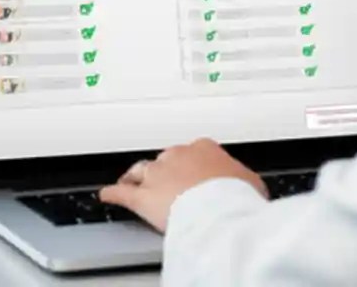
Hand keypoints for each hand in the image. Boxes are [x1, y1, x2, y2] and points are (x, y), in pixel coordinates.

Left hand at [99, 138, 266, 232]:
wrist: (218, 208)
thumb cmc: (236, 195)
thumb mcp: (250, 182)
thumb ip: (243, 180)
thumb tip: (249, 186)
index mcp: (204, 148)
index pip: (194, 150)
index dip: (192, 163)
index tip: (194, 170)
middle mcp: (177, 156)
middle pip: (166, 159)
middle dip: (164, 169)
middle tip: (166, 179)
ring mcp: (157, 175)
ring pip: (141, 171)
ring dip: (135, 176)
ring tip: (129, 180)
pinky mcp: (142, 198)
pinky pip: (122, 193)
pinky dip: (113, 194)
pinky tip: (106, 195)